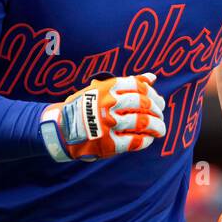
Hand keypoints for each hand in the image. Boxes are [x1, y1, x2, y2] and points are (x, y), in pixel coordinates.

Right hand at [41, 72, 165, 162]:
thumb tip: (153, 78)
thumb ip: (128, 83)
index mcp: (107, 89)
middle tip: (161, 115)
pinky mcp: (107, 144)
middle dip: (156, 110)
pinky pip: (134, 142)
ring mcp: (108, 124)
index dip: (153, 94)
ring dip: (156, 126)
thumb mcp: (101, 89)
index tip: (158, 100)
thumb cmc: (84, 107)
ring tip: (160, 129)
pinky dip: (145, 140)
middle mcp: (108, 104)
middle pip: (143, 104)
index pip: (138, 87)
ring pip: (142, 123)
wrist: (60, 129)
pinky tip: (149, 139)